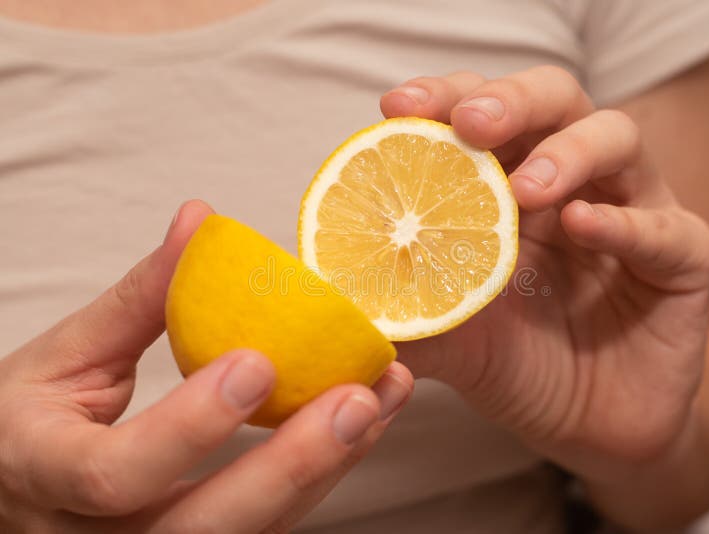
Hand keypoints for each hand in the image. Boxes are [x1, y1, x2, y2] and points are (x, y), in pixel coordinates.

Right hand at [0, 200, 412, 532]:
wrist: (19, 488)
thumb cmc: (35, 419)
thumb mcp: (67, 354)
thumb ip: (139, 297)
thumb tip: (200, 222)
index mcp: (46, 474)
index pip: (114, 473)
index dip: (190, 425)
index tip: (258, 361)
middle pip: (203, 529)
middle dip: (290, 467)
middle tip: (355, 400)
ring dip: (326, 471)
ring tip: (379, 402)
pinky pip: (268, 527)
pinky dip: (321, 478)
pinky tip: (362, 425)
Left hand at [381, 69, 708, 483]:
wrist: (588, 432)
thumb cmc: (518, 367)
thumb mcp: (453, 337)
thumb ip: (403, 311)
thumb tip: (331, 294)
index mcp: (512, 187)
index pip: (483, 117)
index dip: (443, 100)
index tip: (397, 108)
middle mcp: (574, 184)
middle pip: (555, 100)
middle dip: (512, 99)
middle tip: (470, 122)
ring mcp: (633, 212)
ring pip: (618, 139)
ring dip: (569, 152)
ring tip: (524, 189)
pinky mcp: (683, 260)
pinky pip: (666, 228)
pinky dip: (624, 224)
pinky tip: (584, 227)